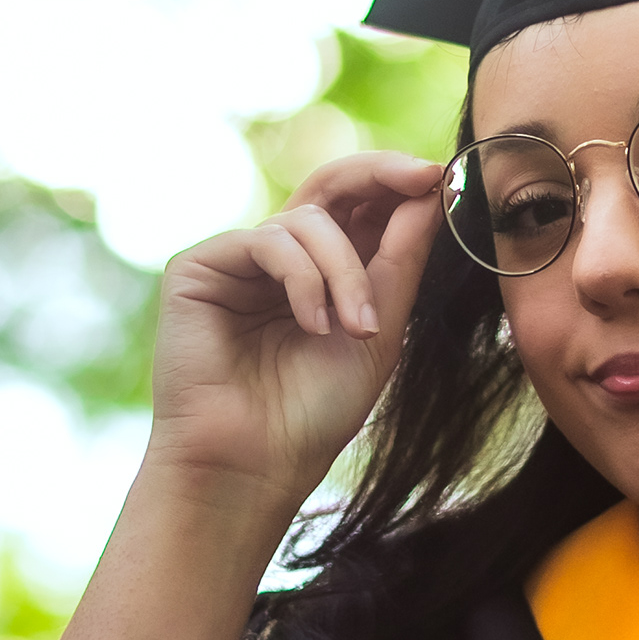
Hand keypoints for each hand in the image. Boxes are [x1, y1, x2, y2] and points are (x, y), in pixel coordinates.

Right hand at [146, 153, 446, 505]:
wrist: (256, 465)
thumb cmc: (316, 410)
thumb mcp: (381, 328)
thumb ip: (401, 258)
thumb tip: (431, 185)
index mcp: (323, 270)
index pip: (361, 204)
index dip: (397, 182)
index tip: (440, 177)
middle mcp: (279, 257)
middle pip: (329, 184)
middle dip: (379, 174)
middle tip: (421, 178)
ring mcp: (237, 259)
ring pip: (309, 221)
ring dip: (347, 272)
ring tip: (357, 332)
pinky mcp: (198, 267)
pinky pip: (267, 241)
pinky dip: (304, 281)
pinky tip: (313, 327)